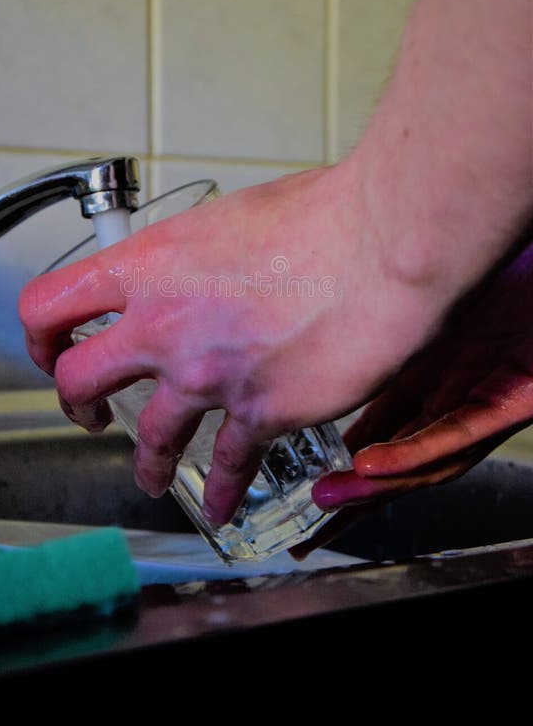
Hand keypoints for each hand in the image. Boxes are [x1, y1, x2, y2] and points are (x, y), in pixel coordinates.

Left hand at [19, 160, 449, 526]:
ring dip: (147, 463)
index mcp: (151, 265)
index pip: (52, 303)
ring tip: (152, 473)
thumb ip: (197, 254)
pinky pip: (230, 465)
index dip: (39, 334)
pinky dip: (225, 490)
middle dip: (76, 402)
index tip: (50, 345)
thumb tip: (200, 269)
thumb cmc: (322, 216)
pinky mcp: (260, 410)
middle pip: (77, 378)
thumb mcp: (232, 217)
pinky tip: (224, 502)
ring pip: (150, 438)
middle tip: (89, 410)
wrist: (381, 245)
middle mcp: (165, 323)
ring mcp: (207, 373)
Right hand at [291, 237, 532, 559]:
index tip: (295, 487)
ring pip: (423, 463)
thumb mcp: (417, 302)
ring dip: (373, 486)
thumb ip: (372, 320)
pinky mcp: (512, 400)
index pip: (371, 437)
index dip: (334, 466)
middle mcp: (449, 402)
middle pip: (394, 465)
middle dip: (350, 501)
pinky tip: (372, 463)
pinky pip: (457, 435)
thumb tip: (308, 322)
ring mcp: (480, 406)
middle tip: (305, 533)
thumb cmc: (495, 275)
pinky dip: (414, 454)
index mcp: (425, 383)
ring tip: (328, 498)